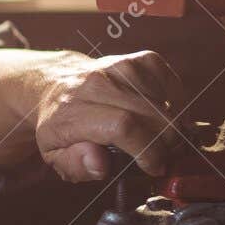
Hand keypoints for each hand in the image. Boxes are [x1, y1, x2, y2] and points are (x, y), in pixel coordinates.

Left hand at [0, 47, 183, 181]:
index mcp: (72, 111)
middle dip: (166, 142)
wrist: (51, 85)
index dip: (148, 150)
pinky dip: (173, 100)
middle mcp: (95, 83)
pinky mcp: (135, 58)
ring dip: (172, 123)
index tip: (155, 166)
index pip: (123, 127)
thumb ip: (75, 165)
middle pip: (150, 114)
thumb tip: (99, 163)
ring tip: (161, 139)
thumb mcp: (54, 158)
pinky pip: (167, 80)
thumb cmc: (55, 127)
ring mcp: (116, 67)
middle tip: (164, 158)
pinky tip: (161, 113)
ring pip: (163, 98)